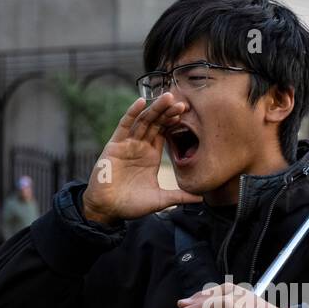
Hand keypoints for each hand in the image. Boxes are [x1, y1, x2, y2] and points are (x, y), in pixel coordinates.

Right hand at [81, 93, 203, 223]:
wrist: (107, 210)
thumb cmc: (131, 205)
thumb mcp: (160, 200)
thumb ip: (179, 196)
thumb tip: (201, 198)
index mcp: (151, 155)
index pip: (164, 132)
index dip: (173, 122)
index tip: (186, 113)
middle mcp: (140, 146)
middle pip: (155, 123)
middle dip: (167, 112)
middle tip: (182, 102)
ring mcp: (127, 144)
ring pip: (143, 121)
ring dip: (155, 109)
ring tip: (167, 97)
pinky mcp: (115, 145)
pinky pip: (124, 126)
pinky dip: (131, 113)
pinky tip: (141, 102)